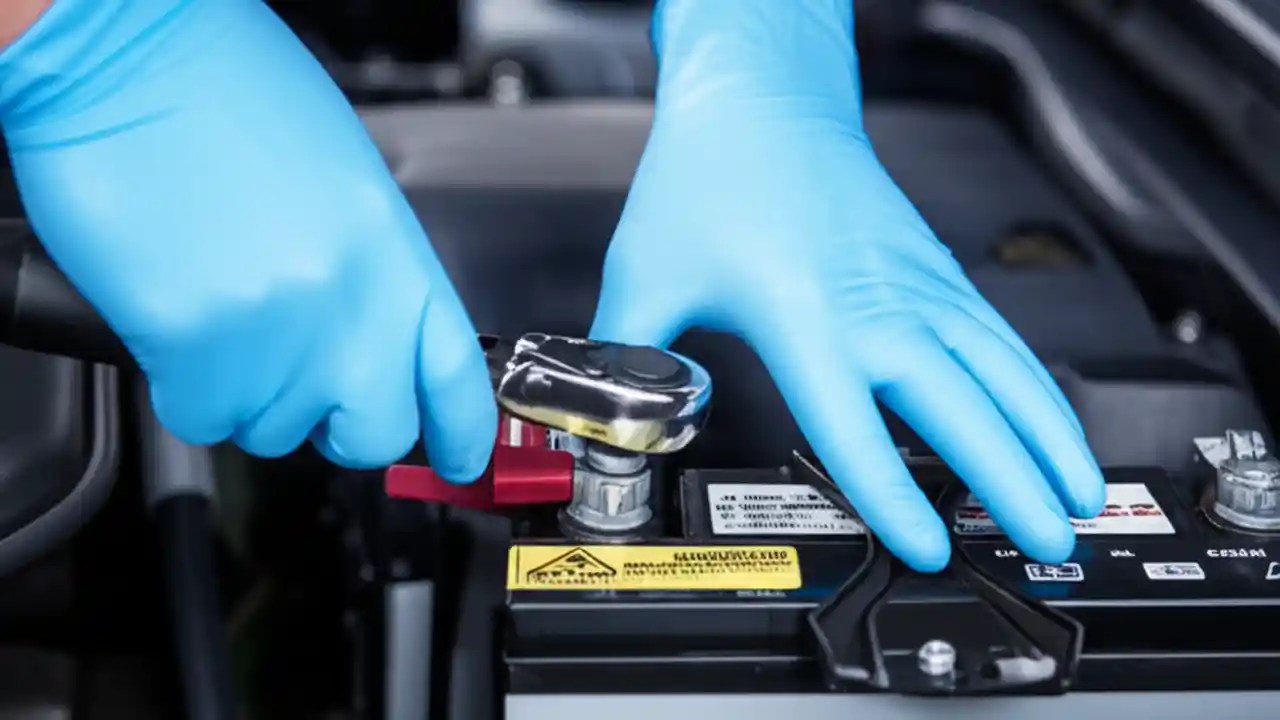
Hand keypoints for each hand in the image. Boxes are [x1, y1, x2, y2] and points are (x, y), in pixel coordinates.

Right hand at [0, 0, 495, 476]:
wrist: (125, 56)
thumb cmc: (227, 96)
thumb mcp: (344, 185)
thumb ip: (371, 274)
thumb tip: (372, 335)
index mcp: (396, 256)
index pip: (456, 378)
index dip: (461, 433)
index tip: (459, 459)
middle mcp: (352, 305)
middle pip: (374, 431)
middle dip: (339, 423)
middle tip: (301, 379)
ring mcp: (280, 334)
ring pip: (275, 430)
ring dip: (247, 391)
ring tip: (223, 308)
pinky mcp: (199, 351)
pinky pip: (202, 416)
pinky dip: (185, 384)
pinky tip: (180, 316)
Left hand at [591, 0, 1104, 569]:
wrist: (762, 98)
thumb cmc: (713, 176)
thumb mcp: (645, 275)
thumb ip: (630, 359)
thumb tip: (615, 425)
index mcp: (806, 316)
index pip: (857, 428)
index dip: (894, 497)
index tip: (927, 545)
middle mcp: (878, 304)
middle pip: (962, 406)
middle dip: (1012, 481)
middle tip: (1048, 538)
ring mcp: (917, 286)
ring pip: (1003, 370)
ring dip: (1048, 434)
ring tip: (1080, 491)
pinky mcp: (934, 270)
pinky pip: (1000, 337)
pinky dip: (1035, 384)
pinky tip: (1051, 417)